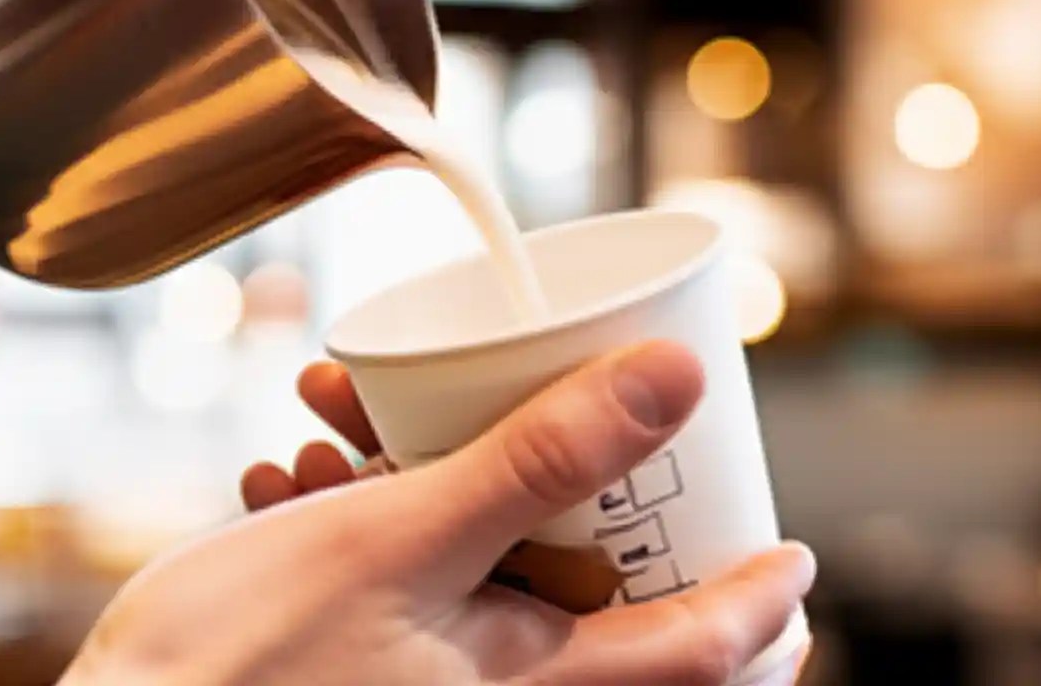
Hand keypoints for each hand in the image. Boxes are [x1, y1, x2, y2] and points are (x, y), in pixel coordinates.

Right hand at [65, 342, 814, 685]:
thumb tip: (673, 384)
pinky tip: (299, 466)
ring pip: (487, 569)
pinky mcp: (375, 649)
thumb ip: (540, 462)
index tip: (797, 557)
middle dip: (580, 501)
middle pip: (603, 604)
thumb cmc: (243, 662)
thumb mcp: (406, 541)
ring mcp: (435, 672)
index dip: (764, 605)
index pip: (699, 658)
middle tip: (602, 441)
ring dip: (438, 478)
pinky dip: (378, 508)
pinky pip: (414, 573)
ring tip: (341, 417)